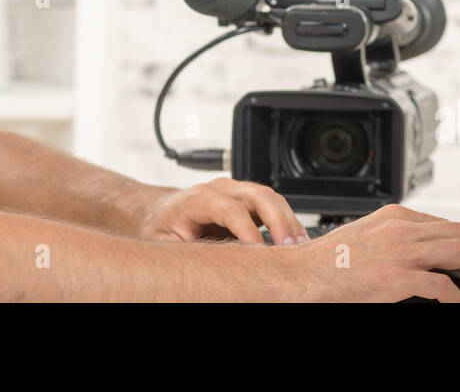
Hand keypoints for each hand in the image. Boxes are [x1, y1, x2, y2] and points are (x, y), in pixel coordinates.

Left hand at [136, 177, 310, 245]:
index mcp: (196, 199)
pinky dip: (286, 221)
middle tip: (289, 248)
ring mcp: (235, 190)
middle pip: (257, 195)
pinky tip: (295, 241)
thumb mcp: (167, 245)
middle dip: (277, 221)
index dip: (246, 229)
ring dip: (287, 220)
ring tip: (299, 247)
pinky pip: (272, 204)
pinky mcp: (246, 199)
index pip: (228, 208)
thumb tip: (216, 271)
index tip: (259, 251)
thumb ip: (192, 252)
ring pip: (270, 196)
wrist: (159, 212)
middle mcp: (219, 188)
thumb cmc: (161, 229)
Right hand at [290, 203, 459, 301]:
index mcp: (396, 216)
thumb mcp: (368, 237)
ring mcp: (399, 252)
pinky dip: (456, 296)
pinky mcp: (395, 278)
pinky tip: (458, 303)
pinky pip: (441, 286)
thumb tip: (429, 254)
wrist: (302, 273)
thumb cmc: (329, 260)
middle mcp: (401, 229)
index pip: (450, 224)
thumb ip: (398, 239)